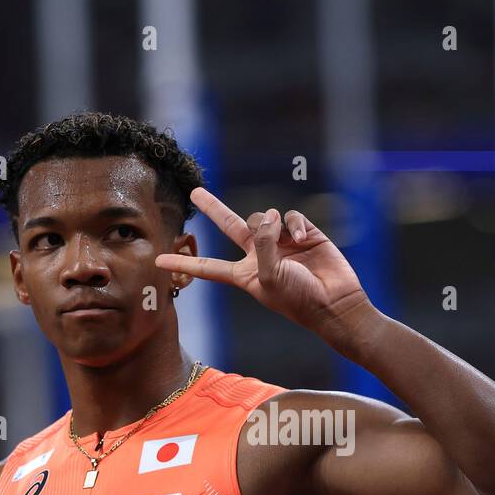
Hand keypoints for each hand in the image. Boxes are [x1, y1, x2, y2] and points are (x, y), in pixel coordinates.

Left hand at [155, 187, 371, 342]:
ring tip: (284, 237)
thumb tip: (270, 216)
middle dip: (213, 209)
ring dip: (270, 224)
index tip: (160, 261)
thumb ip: (262, 244)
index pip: (208, 267)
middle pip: (230, 226)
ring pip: (264, 217)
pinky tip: (301, 236)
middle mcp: (260, 256)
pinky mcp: (303, 234)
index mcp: (246, 275)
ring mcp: (282, 243)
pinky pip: (290, 217)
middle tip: (195, 193)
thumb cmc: (299, 299)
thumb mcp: (269, 277)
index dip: (185, 263)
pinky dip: (293, 223)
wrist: (335, 302)